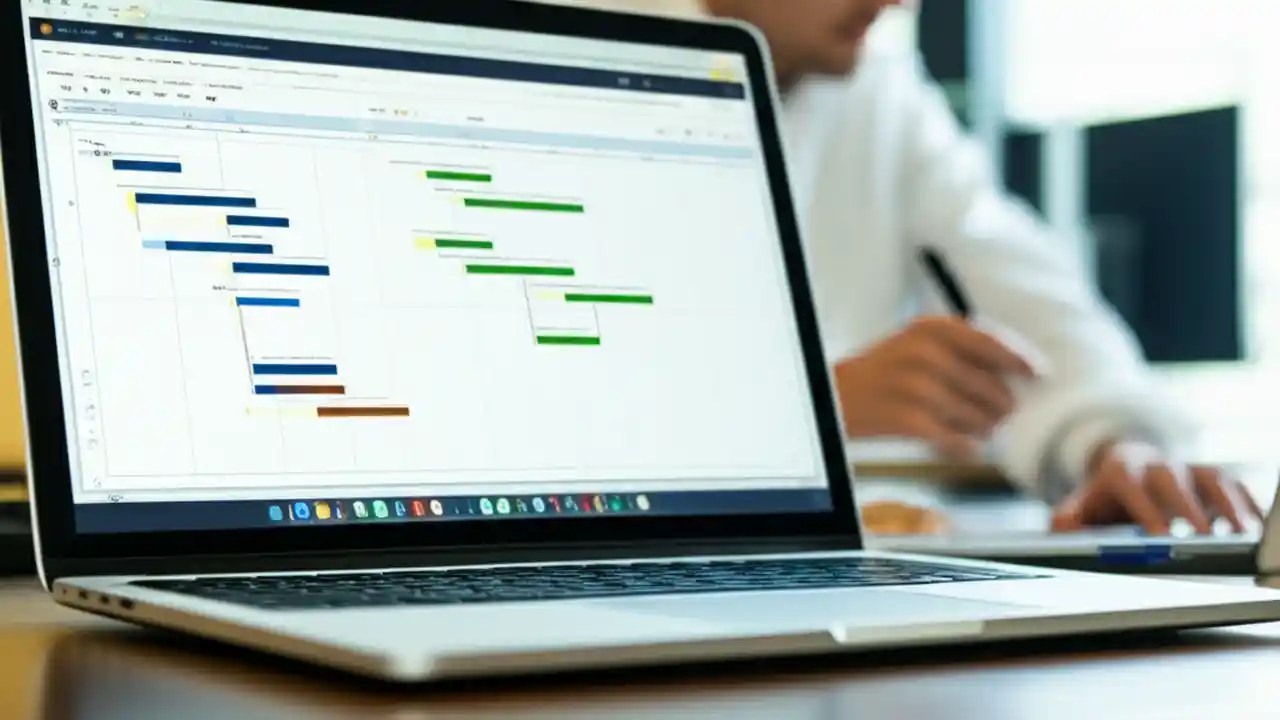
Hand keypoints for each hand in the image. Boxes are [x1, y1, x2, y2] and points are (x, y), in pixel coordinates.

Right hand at [833, 317, 1036, 458]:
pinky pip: (954, 439)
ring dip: (984, 428)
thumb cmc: (883, 372)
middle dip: (1000, 405)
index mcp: (930, 328)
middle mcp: (924, 352)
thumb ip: (961, 350)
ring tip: (979, 431)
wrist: (833, 397)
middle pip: (990, 385)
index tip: (1038, 375)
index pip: (991, 342)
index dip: (1021, 360)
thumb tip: (1017, 371)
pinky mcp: (905, 418)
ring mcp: (914, 385)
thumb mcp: (916, 344)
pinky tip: (964, 448)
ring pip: (976, 415)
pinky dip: (964, 447)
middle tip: (1000, 415)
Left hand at [1051, 440, 1262, 534]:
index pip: (1133, 488)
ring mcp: (1187, 467)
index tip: (1162, 537)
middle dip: (1188, 508)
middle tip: (1203, 539)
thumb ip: (1067, 519)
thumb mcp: (1079, 507)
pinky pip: (1233, 485)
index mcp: (1121, 471)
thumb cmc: (1104, 499)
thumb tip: (1063, 527)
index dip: (1147, 511)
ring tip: (1242, 536)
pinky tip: (1255, 530)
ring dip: (1227, 505)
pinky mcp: (1211, 476)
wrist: (1125, 469)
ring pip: (1210, 478)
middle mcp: (1157, 465)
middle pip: (1174, 479)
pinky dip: (1246, 505)